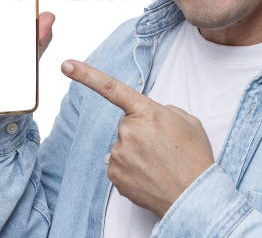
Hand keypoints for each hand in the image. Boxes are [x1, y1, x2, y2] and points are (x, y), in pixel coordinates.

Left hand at [61, 59, 214, 217]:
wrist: (194, 196)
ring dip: (136, 153)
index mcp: (147, 112)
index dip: (86, 75)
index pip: (112, 88)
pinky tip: (149, 175)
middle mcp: (129, 131)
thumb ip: (164, 110)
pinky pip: (118, 165)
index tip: (67, 65)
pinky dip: (131, 170)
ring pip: (122, 146)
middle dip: (141, 133)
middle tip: (163, 148)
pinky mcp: (114, 174)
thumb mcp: (188, 121)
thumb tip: (149, 117)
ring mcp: (119, 154)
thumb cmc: (194, 158)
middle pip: (127, 125)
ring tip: (159, 164)